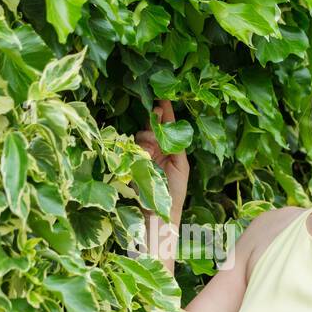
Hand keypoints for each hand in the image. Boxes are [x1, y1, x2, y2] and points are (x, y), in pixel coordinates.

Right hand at [134, 99, 188, 220]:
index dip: (166, 112)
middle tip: (157, 110)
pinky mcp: (130, 162)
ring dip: (148, 136)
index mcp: (168, 149)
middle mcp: (154, 149)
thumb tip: (171, 126)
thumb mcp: (181, 167)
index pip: (166, 126)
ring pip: (141, 135)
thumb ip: (177, 146)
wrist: (159, 214)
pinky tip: (145, 152)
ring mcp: (142, 155)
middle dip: (155, 118)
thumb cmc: (174, 192)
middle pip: (152, 126)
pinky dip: (139, 146)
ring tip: (153, 148)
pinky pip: (133, 147)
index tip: (164, 96)